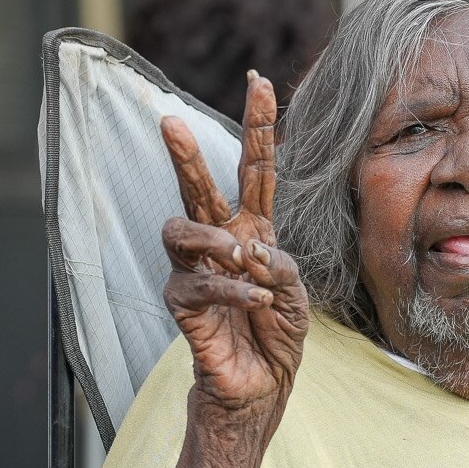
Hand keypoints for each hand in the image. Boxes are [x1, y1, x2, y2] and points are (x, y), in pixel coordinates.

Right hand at [160, 72, 308, 419]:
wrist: (259, 385)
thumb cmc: (276, 335)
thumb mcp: (296, 296)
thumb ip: (281, 267)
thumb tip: (251, 252)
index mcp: (253, 229)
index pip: (254, 170)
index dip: (258, 126)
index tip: (260, 82)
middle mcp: (220, 243)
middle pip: (198, 187)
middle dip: (187, 154)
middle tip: (172, 122)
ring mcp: (195, 271)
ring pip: (180, 230)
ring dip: (214, 242)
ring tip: (243, 261)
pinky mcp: (182, 303)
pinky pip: (198, 285)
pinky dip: (234, 292)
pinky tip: (259, 303)